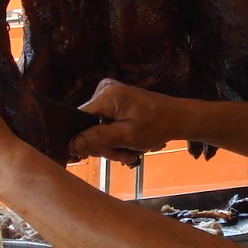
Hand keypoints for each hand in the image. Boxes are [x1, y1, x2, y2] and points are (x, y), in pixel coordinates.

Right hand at [69, 80, 183, 164]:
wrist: (177, 118)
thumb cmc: (157, 125)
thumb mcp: (127, 136)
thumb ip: (98, 139)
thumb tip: (71, 145)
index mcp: (106, 95)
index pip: (79, 119)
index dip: (82, 140)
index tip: (93, 156)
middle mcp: (103, 90)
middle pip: (88, 126)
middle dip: (103, 146)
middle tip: (122, 157)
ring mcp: (108, 95)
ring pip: (96, 128)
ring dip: (111, 145)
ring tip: (128, 154)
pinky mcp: (114, 103)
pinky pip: (105, 124)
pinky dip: (114, 138)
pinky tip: (127, 146)